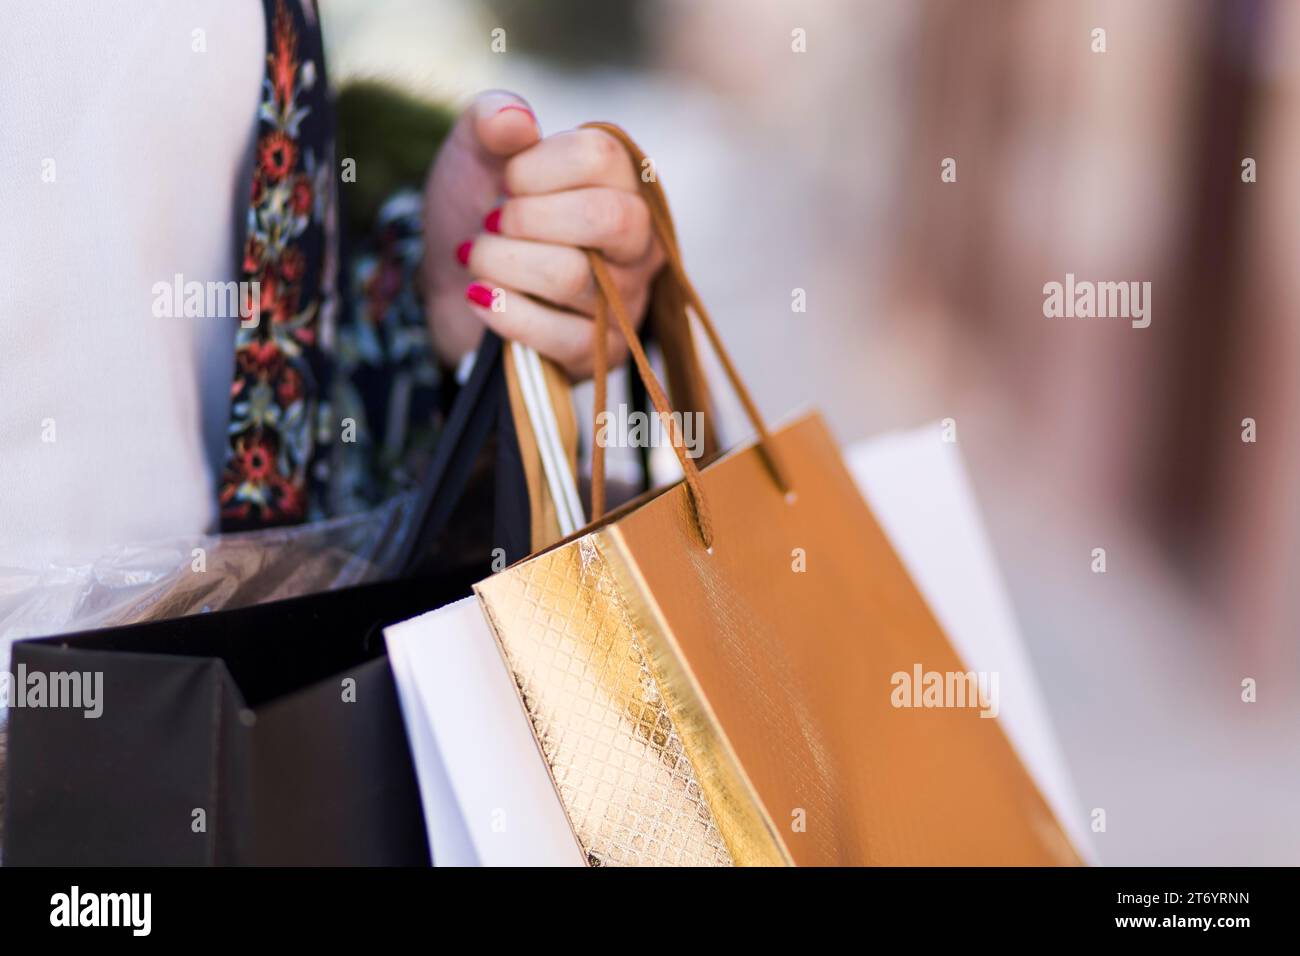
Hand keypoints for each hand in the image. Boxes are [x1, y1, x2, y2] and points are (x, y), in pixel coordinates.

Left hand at [421, 91, 663, 378]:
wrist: (450, 285)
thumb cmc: (476, 211)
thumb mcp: (474, 154)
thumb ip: (492, 119)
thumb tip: (516, 120)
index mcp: (622, 181)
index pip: (602, 157)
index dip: (538, 166)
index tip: (505, 180)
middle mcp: (639, 240)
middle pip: (607, 218)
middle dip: (527, 219)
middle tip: (491, 223)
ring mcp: (628, 299)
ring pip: (573, 276)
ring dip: (501, 263)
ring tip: (476, 258)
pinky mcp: (603, 351)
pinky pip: (561, 335)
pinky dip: (505, 312)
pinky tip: (481, 298)